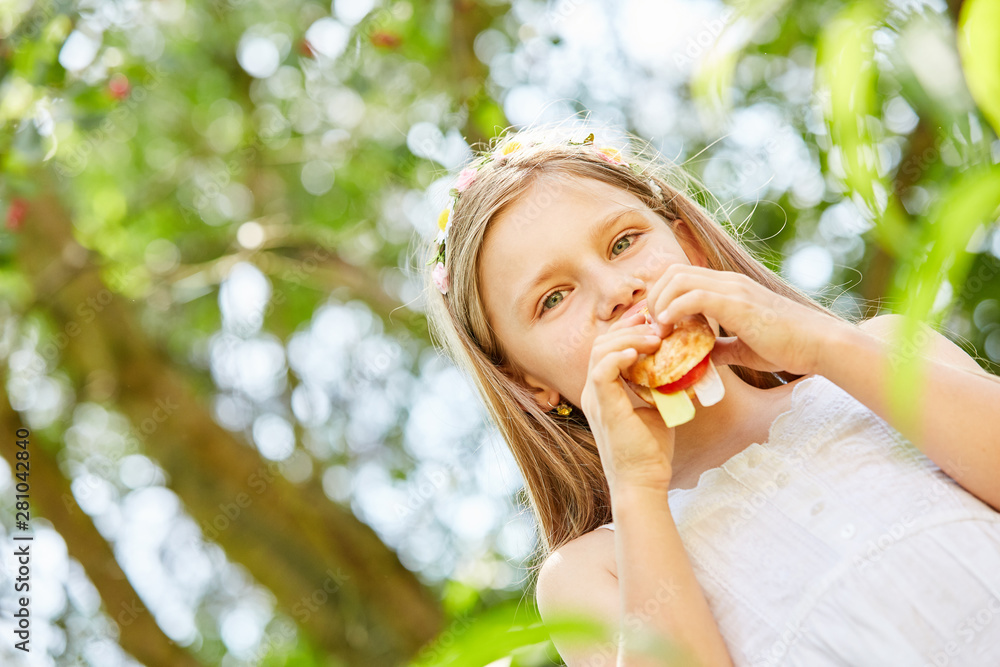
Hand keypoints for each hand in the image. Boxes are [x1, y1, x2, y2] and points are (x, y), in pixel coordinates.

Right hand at [580, 311, 675, 492]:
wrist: (644, 481)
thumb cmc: (651, 449)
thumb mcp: (658, 407)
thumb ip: (662, 385)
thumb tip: (685, 365)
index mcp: (603, 388)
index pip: (609, 346)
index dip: (629, 327)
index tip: (653, 318)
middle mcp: (594, 389)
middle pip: (603, 341)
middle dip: (630, 325)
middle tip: (657, 320)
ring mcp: (595, 397)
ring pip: (601, 350)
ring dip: (629, 337)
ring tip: (655, 336)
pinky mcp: (603, 406)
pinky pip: (602, 370)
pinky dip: (620, 355)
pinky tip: (642, 350)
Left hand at [646, 264, 850, 375]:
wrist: (819, 345)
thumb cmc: (788, 346)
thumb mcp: (746, 347)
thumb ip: (723, 348)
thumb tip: (703, 356)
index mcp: (729, 288)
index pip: (682, 276)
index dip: (662, 297)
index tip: (658, 325)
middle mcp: (728, 282)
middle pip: (673, 272)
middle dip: (654, 298)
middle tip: (654, 327)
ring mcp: (732, 289)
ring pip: (678, 278)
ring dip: (660, 303)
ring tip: (659, 331)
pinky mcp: (736, 303)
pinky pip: (693, 296)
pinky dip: (673, 310)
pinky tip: (669, 330)